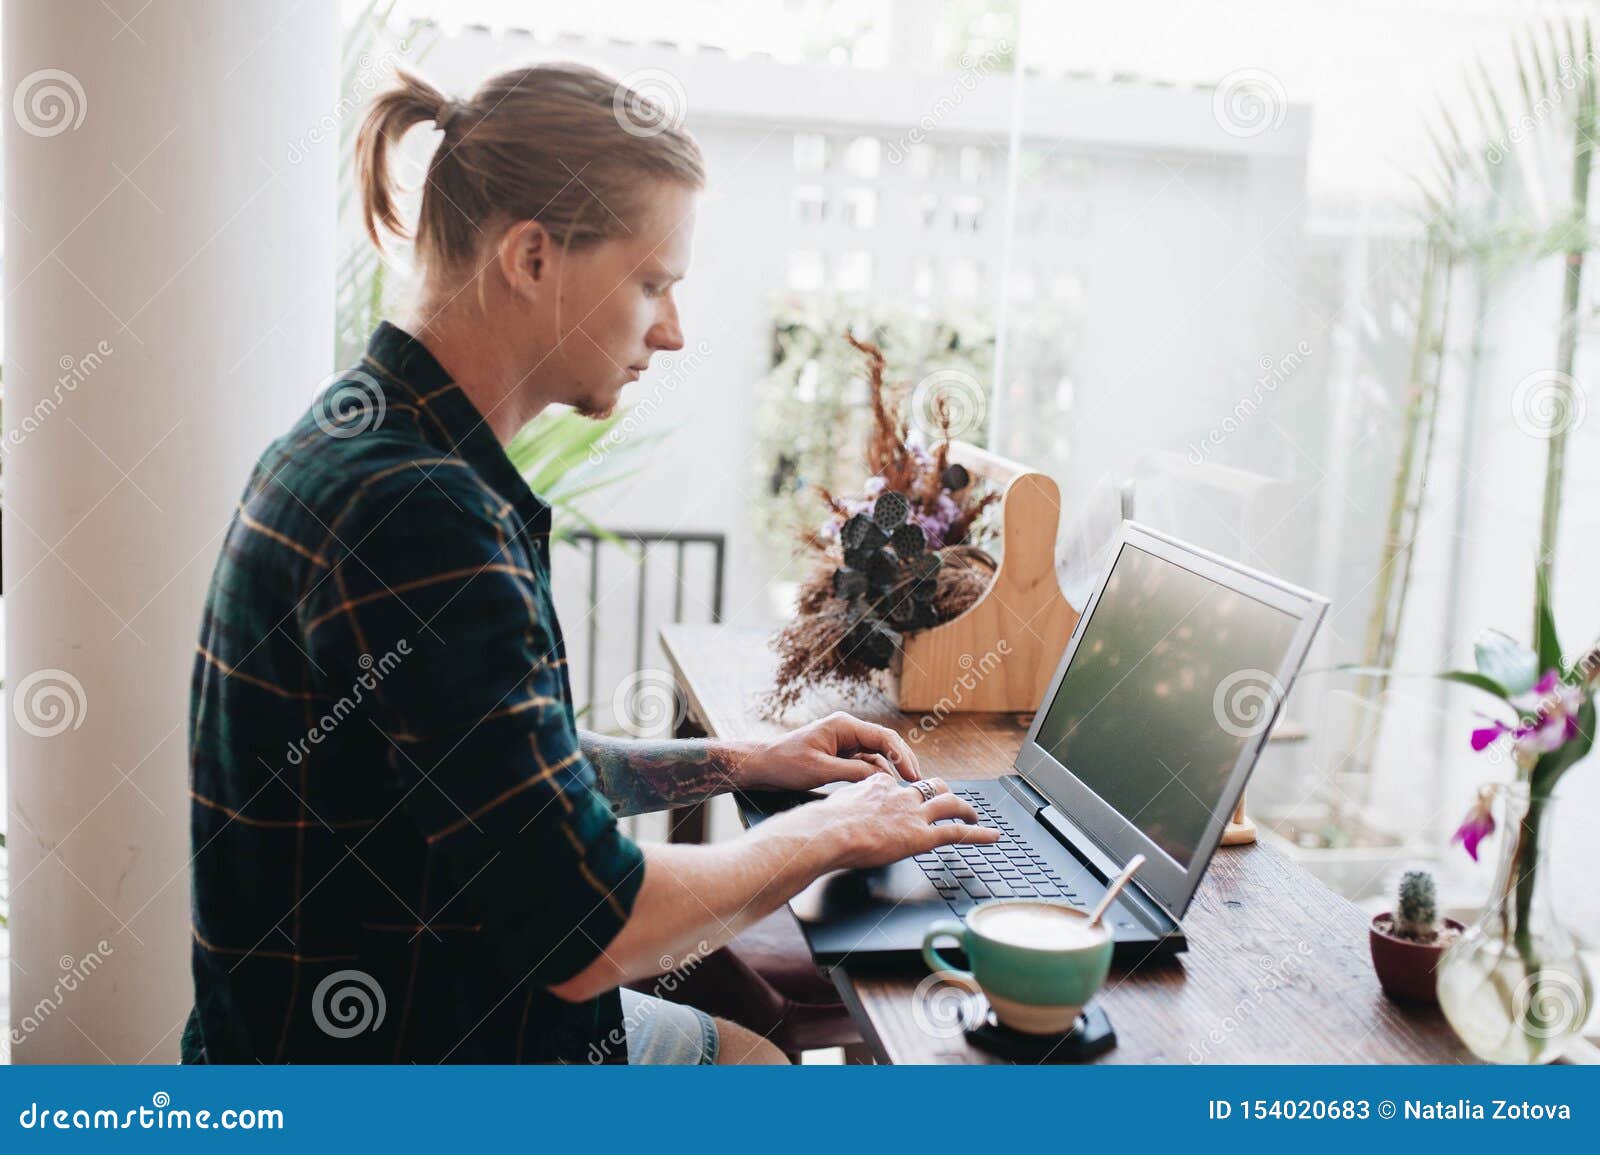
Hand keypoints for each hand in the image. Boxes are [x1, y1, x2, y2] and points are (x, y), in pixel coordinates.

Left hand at [737, 710, 922, 792]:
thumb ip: (853, 772)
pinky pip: (866, 762)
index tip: (914, 775)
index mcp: (844, 726)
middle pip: (885, 743)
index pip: (883, 737)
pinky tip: (884, 788)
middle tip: (917, 783)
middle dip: (902, 761)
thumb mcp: (820, 770)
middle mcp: (847, 730)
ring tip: (905, 788)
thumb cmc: (785, 763)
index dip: (902, 756)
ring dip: (891, 769)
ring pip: (877, 754)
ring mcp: (845, 742)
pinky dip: (876, 773)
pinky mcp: (840, 754)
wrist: (762, 765)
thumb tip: (881, 778)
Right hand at [795, 773, 1000, 869]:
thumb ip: (845, 806)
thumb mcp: (834, 804)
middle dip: (943, 792)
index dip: (905, 795)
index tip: (904, 803)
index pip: (898, 786)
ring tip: (974, 815)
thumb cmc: (823, 825)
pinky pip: (956, 832)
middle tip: (950, 801)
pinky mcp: (922, 836)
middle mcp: (900, 795)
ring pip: (949, 804)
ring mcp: (913, 814)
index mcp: (879, 785)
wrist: (828, 832)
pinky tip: (992, 836)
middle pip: (931, 786)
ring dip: (965, 809)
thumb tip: (836, 816)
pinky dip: (978, 833)